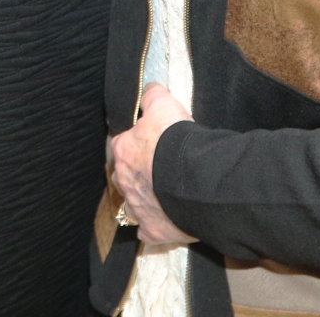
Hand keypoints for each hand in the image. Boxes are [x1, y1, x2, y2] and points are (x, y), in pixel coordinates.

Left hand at [110, 82, 197, 245]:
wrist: (197, 179)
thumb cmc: (176, 140)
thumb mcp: (165, 105)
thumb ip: (153, 96)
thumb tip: (150, 88)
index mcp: (123, 151)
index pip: (122, 145)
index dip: (137, 144)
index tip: (151, 144)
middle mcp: (124, 181)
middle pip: (125, 176)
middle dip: (138, 174)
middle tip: (158, 171)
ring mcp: (137, 208)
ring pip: (133, 204)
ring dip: (145, 200)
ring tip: (163, 196)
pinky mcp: (154, 230)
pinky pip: (147, 232)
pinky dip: (153, 228)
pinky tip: (163, 223)